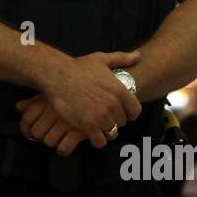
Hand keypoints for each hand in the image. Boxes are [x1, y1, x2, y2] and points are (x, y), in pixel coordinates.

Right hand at [17, 50, 141, 150]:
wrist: (58, 76)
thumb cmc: (78, 67)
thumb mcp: (101, 59)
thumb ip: (122, 59)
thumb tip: (138, 56)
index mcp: (120, 90)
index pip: (135, 111)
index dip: (129, 113)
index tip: (121, 113)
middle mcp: (113, 105)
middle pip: (122, 122)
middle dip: (114, 121)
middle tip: (104, 117)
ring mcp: (101, 116)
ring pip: (112, 132)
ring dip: (105, 131)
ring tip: (97, 126)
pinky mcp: (88, 125)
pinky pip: (100, 141)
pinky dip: (97, 140)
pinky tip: (90, 134)